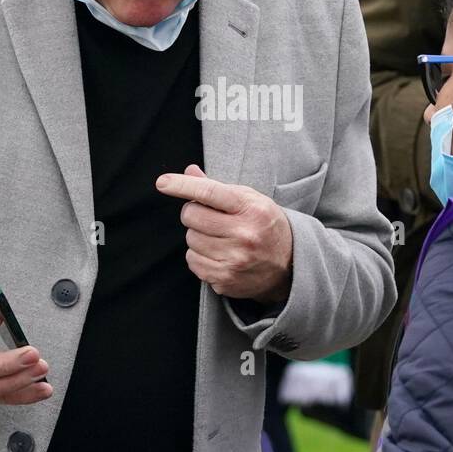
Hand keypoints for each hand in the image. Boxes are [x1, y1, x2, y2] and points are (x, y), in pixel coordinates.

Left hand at [156, 164, 292, 303]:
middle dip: (193, 213)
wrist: (289, 264)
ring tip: (219, 237)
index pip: (209, 193)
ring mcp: (234, 260)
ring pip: (190, 240)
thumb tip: (189, 171)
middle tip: (209, 217)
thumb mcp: (249, 200)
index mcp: (251, 209)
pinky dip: (199, 256)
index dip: (182, 186)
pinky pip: (192, 261)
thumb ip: (217, 188)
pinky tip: (218, 254)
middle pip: (191, 216)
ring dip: (198, 236)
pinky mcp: (225, 280)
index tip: (163, 182)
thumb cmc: (264, 224)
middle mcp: (244, 234)